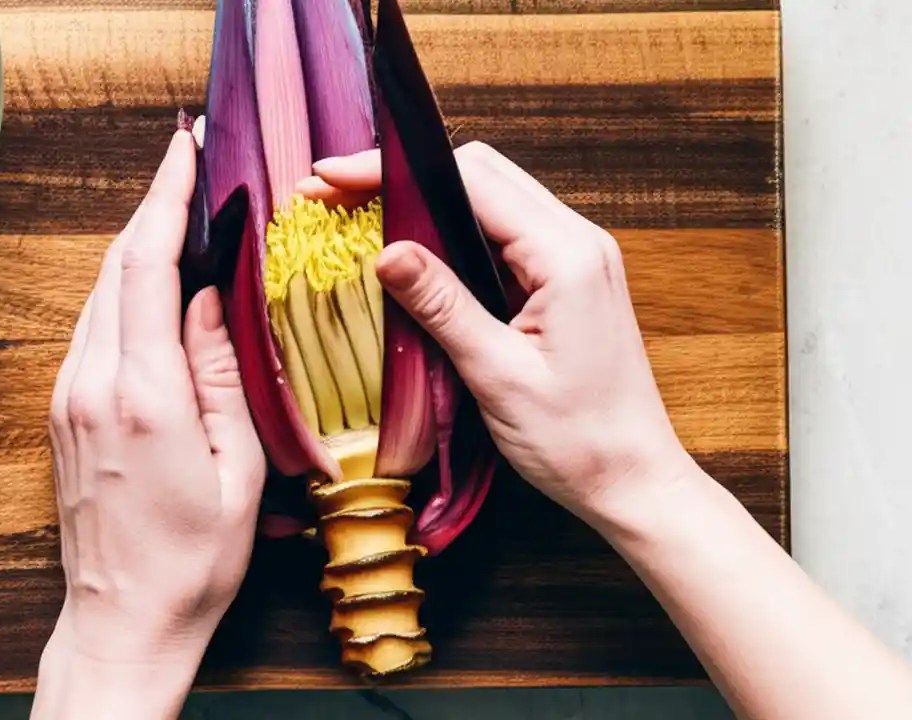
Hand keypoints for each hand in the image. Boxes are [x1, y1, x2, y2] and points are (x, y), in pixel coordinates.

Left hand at [36, 130, 265, 718]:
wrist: (121, 620)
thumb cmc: (192, 560)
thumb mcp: (238, 468)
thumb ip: (224, 374)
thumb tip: (214, 297)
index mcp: (143, 396)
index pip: (145, 268)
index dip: (164, 199)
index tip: (183, 150)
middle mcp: (91, 386)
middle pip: (115, 269)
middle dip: (152, 211)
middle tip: (191, 172)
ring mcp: (67, 398)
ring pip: (98, 296)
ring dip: (136, 251)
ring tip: (180, 222)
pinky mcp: (62, 413)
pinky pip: (90, 330)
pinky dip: (121, 294)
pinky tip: (152, 292)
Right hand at [300, 143, 691, 523]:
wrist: (634, 481)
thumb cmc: (577, 440)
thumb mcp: (497, 375)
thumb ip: (443, 306)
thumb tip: (385, 250)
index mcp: (566, 254)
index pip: (469, 178)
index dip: (393, 169)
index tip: (331, 178)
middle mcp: (577, 240)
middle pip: (479, 173)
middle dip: (403, 174)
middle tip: (335, 195)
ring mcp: (576, 258)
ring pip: (489, 200)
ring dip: (424, 201)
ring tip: (359, 215)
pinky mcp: (567, 281)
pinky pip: (502, 236)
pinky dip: (451, 233)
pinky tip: (412, 254)